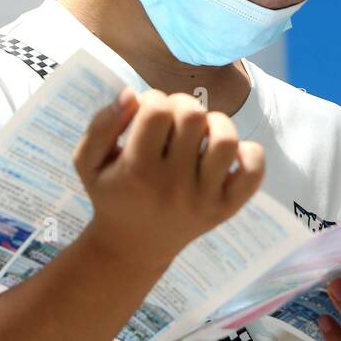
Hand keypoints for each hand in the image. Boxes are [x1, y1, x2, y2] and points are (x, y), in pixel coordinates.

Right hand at [72, 88, 263, 268]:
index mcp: (137, 171)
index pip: (157, 110)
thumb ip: (102, 124)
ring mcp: (203, 199)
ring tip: (200, 131)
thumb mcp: (87, 162)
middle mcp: (173, 186)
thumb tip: (132, 93)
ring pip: (226, 139)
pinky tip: (229, 153)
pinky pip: (253, 172)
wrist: (131, 248)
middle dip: (182, 104)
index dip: (152, 99)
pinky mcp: (225, 209)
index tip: (147, 112)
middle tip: (172, 118)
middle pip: (192, 116)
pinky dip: (250, 153)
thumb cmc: (111, 195)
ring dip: (215, 122)